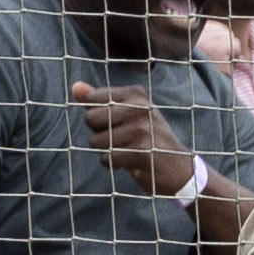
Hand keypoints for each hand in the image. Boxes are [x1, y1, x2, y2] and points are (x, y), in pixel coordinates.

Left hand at [70, 82, 201, 202]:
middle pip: (90, 119)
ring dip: (107, 151)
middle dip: (99, 134)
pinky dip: (114, 164)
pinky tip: (131, 161)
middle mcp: (140, 107)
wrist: (177, 168)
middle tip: (123, 138)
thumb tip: (76, 87)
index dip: (96, 116)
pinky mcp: (143, 151)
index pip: (91, 99)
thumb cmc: (145, 138)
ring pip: (96, 141)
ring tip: (129, 149)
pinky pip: (107, 158)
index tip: (117, 122)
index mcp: (135, 94)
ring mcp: (143, 128)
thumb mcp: (124, 115)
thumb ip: (98, 101)